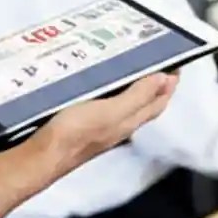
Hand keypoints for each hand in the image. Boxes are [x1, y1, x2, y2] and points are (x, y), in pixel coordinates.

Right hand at [36, 73, 178, 172]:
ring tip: (131, 67)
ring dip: (132, 87)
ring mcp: (99, 125)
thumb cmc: (75, 133)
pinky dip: (109, 91)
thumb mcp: (111, 111)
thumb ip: (137, 96)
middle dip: (153, 85)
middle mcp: (117, 125)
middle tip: (156, 63)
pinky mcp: (82, 123)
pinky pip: (104, 104)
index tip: (175, 65)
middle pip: (143, 104)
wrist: (42, 155)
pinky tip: (99, 83)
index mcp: (128, 122)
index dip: (168, 86)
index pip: (156, 103)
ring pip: (123, 104)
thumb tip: (164, 79)